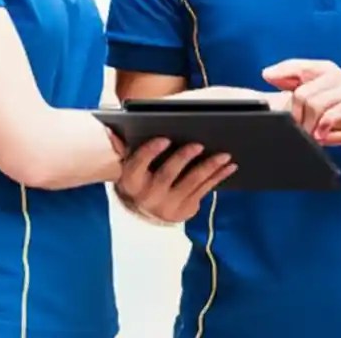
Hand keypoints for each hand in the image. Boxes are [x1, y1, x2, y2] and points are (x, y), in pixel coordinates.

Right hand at [113, 135, 235, 223]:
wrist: (146, 206)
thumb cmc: (141, 172)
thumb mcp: (130, 161)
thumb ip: (124, 144)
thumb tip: (111, 130)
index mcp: (131, 180)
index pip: (137, 164)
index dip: (150, 151)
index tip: (165, 138)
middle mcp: (147, 196)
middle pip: (167, 174)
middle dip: (183, 158)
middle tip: (199, 144)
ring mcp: (167, 205)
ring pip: (191, 183)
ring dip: (209, 168)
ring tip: (225, 154)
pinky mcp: (185, 210)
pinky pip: (204, 191)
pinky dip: (218, 177)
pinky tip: (229, 166)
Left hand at [262, 59, 340, 143]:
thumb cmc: (338, 107)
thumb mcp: (313, 91)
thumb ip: (290, 79)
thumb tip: (267, 73)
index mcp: (324, 69)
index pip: (297, 67)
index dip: (282, 75)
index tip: (269, 79)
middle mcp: (337, 75)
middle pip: (302, 94)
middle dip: (297, 116)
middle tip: (298, 127)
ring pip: (315, 106)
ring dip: (309, 125)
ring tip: (311, 133)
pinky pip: (331, 117)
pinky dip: (322, 129)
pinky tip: (322, 135)